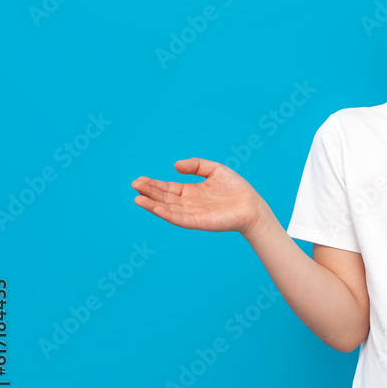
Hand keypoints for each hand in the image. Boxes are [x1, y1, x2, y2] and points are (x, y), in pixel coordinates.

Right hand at [130, 157, 266, 234]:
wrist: (252, 205)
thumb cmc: (236, 188)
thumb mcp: (215, 170)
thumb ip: (197, 165)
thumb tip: (175, 165)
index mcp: (190, 191)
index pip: (167, 188)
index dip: (153, 184)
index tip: (139, 180)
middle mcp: (188, 203)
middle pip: (163, 198)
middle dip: (149, 192)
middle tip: (134, 185)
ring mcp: (192, 213)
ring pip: (168, 209)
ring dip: (152, 205)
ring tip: (138, 198)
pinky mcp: (198, 222)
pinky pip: (179, 219)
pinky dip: (167, 214)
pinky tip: (155, 208)